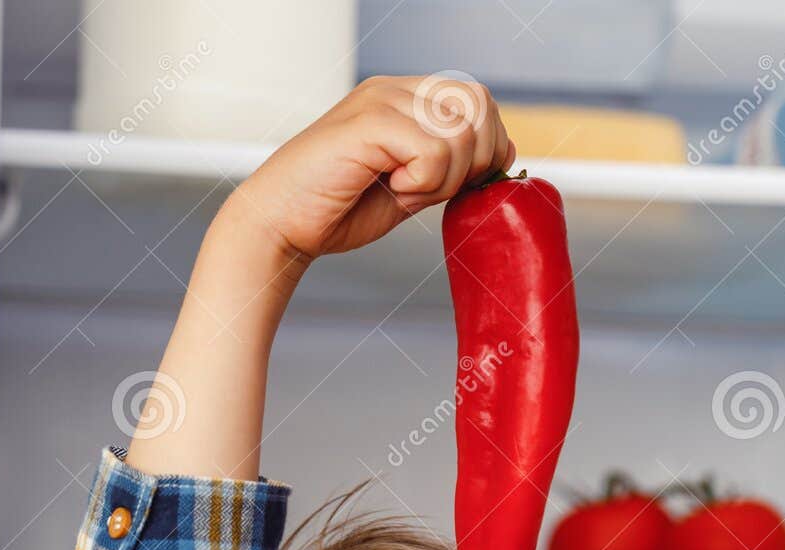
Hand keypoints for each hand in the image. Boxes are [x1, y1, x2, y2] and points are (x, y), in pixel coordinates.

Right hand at [229, 75, 515, 261]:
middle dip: (474, 161)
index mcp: (406, 99)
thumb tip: (501, 158)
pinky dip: (423, 183)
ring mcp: (381, 100)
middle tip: (432, 189)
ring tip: (402, 189)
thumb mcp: (413, 186)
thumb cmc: (340, 209)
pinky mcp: (369, 122)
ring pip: (460, 134)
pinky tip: (391, 188)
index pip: (479, 100)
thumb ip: (450, 166)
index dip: (489, 146)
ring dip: (442, 179)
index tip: (458, 185)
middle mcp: (395, 90)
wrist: (282, 224)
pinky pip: (434, 150)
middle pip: (479, 105)